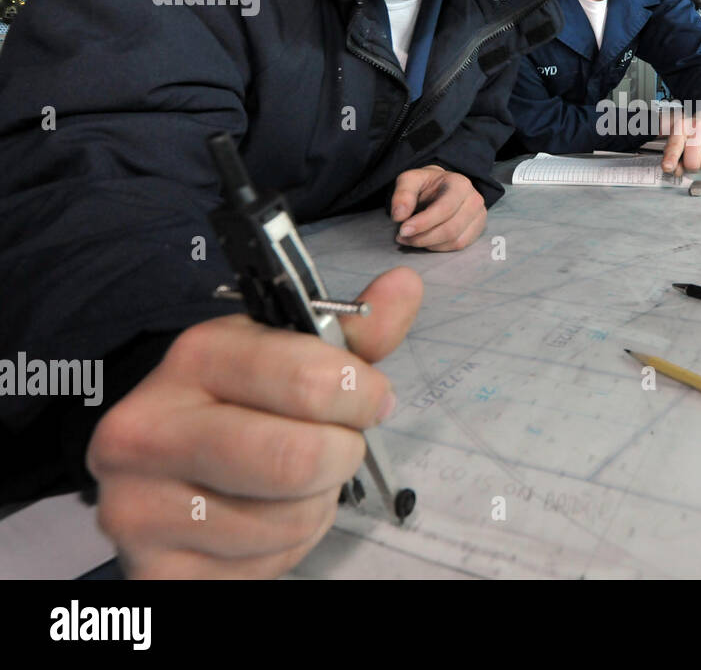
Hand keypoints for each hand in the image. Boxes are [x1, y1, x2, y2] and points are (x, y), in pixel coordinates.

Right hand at [86, 267, 422, 578]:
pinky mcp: (159, 569)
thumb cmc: (239, 400)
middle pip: (298, 460)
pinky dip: (287, 544)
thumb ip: (354, 330)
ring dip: (316, 503)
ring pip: (289, 520)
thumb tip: (405, 286)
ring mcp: (141, 506)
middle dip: (341, 455)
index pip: (309, 380)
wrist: (162, 466)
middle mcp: (149, 431)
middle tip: (336, 445)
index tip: (370, 398)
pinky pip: (266, 564)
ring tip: (292, 481)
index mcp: (193, 358)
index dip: (362, 395)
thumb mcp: (291, 352)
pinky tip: (263, 516)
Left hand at [390, 165, 486, 250]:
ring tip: (410, 239)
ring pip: (455, 240)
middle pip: (450, 228)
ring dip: (429, 244)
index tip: (403, 231)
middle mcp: (475, 199)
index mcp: (460, 184)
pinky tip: (425, 241)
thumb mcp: (410, 180)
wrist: (441, 187)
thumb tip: (399, 216)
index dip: (423, 223)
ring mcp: (480, 216)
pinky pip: (459, 245)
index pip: (444, 209)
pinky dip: (439, 247)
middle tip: (402, 238)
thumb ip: (402, 194)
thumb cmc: (426, 185)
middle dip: (423, 237)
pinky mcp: (478, 229)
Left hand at [660, 108, 700, 174]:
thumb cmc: (694, 134)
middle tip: (693, 158)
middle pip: (692, 163)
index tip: (667, 167)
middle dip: (691, 167)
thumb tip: (676, 171)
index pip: (675, 145)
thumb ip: (672, 155)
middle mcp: (698, 127)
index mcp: (681, 127)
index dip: (670, 158)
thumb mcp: (678, 139)